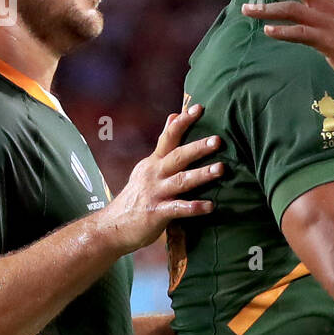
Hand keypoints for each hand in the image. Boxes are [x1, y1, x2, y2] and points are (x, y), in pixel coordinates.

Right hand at [94, 106, 221, 254]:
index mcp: (153, 162)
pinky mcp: (156, 213)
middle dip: (198, 147)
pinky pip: (178, 209)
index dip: (182, 122)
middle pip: (177, 157)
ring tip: (221, 169)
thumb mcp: (147, 167)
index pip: (168, 137)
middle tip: (217, 140)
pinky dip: (194, 207)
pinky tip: (210, 206)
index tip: (199, 107)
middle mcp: (154, 174)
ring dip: (201, 174)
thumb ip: (163, 145)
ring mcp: (155, 193)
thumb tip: (173, 115)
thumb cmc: (137, 196)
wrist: (112, 227)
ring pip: (181, 181)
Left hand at [242, 0, 333, 91]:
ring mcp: (329, 22)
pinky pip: (299, 33)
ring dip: (265, 9)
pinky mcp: (328, 40)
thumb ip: (330, 14)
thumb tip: (311, 15)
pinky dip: (281, 32)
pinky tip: (268, 32)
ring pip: (291, 8)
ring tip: (246, 9)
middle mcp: (332, 5)